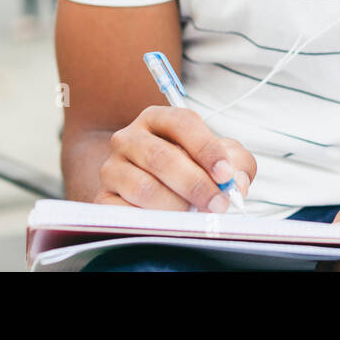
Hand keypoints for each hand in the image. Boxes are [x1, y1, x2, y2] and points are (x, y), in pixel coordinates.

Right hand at [94, 105, 255, 213]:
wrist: (142, 191)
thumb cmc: (187, 168)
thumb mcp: (214, 158)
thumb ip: (235, 163)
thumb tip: (237, 183)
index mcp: (157, 118)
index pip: (182, 122)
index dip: (206, 148)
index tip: (225, 174)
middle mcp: (128, 138)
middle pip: (162, 156)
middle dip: (196, 183)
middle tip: (217, 204)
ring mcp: (112, 167)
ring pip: (144, 187)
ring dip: (176, 205)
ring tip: (192, 213)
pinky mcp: (103, 198)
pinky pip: (127, 212)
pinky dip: (152, 219)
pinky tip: (166, 220)